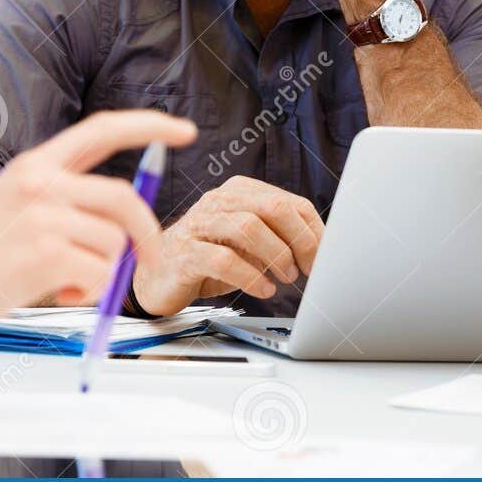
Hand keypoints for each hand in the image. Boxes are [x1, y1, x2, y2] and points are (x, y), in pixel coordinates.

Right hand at [0, 110, 196, 339]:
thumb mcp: (14, 210)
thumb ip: (64, 207)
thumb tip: (123, 230)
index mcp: (34, 165)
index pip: (103, 129)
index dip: (149, 126)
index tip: (183, 130)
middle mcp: (40, 181)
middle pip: (124, 198)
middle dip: (148, 234)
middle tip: (150, 262)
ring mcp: (43, 214)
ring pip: (114, 245)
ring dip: (103, 275)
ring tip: (66, 285)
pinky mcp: (45, 252)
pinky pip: (99, 276)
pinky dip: (88, 295)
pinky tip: (56, 295)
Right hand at [131, 175, 324, 316]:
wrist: (157, 278)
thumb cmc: (209, 259)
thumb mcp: (248, 245)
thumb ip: (277, 239)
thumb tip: (320, 253)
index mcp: (240, 193)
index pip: (289, 202)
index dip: (313, 232)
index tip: (325, 259)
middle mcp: (219, 202)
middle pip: (272, 207)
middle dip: (299, 240)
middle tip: (308, 268)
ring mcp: (199, 225)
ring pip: (248, 227)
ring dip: (276, 256)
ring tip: (285, 277)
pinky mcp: (184, 253)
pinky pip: (222, 259)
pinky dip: (250, 276)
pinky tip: (263, 289)